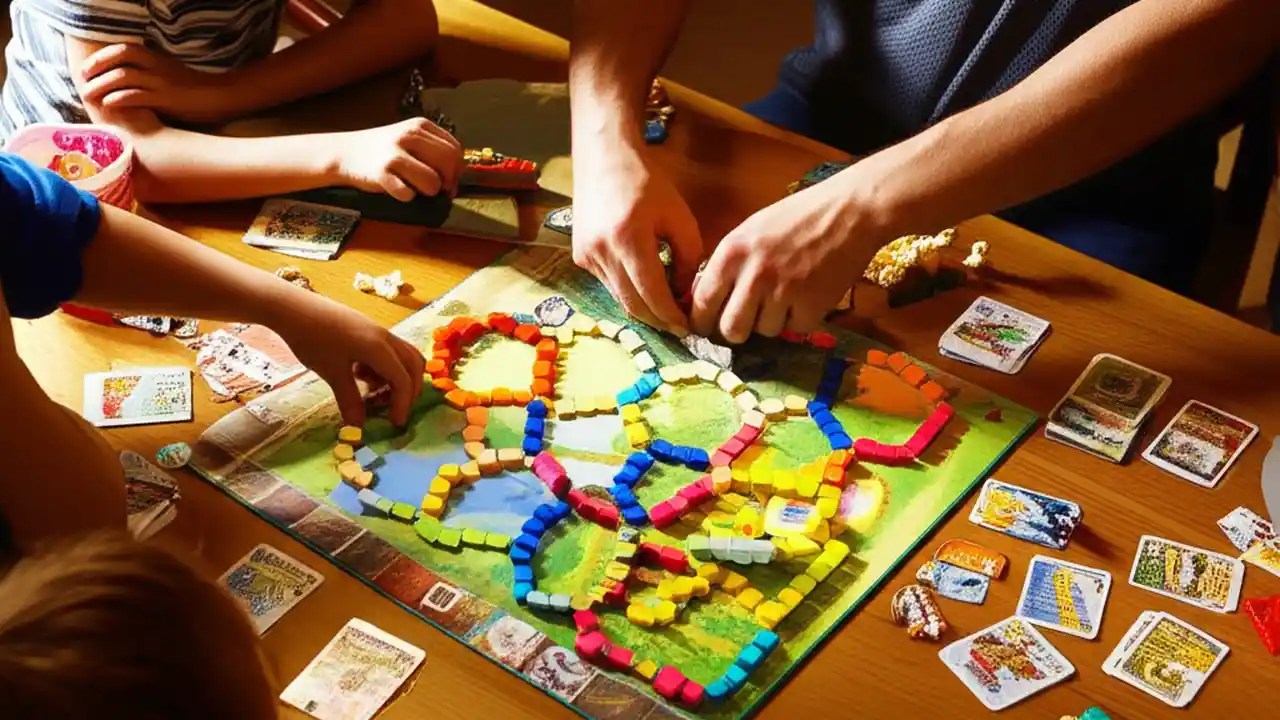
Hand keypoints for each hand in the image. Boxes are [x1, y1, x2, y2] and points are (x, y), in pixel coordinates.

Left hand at [79, 44, 239, 123]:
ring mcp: (161, 82)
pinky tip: (109, 103)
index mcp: (157, 58)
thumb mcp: (171, 73)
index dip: (101, 56)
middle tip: (83, 80)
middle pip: (118, 57)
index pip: (122, 49)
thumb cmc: (196, 89)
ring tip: (89, 94)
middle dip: (96, 67)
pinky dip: (119, 98)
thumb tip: (128, 79)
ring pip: (123, 76)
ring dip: (101, 84)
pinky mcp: (167, 99)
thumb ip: (151, 72)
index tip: (88, 68)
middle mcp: (156, 66)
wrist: (223, 96)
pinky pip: (137, 95)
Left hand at [272, 295, 424, 426]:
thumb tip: (358, 428)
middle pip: (414, 365)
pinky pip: (390, 351)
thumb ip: (349, 401)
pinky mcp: (369, 329)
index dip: (403, 404)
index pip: (403, 380)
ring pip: (405, 356)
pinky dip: (386, 367)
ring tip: (375, 391)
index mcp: (379, 348)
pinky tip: (361, 373)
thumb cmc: (312, 339)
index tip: (394, 424)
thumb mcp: (332, 373)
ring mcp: (379, 331)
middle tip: (393, 409)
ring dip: (399, 377)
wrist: (293, 308)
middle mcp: (386, 338)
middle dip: (409, 390)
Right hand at [334, 118, 462, 200]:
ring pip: (433, 182)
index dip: (457, 170)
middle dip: (448, 182)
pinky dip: (407, 197)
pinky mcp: (381, 174)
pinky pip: (408, 194)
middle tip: (439, 191)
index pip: (455, 149)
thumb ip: (433, 149)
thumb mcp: (409, 138)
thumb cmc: (382, 149)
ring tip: (416, 188)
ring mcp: (394, 154)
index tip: (450, 181)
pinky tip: (399, 190)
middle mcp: (408, 136)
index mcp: (419, 126)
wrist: (344, 152)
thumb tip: (457, 176)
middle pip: (449, 164)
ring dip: (429, 192)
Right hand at [571, 146, 701, 333]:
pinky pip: (609, 284)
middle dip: (658, 321)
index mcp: (628, 239)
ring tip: (667, 307)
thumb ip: (690, 258)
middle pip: (633, 306)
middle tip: (680, 326)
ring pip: (619, 298)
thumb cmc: (647, 182)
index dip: (671, 316)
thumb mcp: (679, 216)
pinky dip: (629, 290)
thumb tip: (685, 293)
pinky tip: (645, 284)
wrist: (604, 157)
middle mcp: (601, 253)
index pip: (652, 295)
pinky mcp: (580, 257)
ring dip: (644, 307)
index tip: (689, 326)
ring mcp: (586, 257)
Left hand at [692, 182, 875, 342]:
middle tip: (747, 320)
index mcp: (732, 253)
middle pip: (731, 330)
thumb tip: (706, 299)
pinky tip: (808, 295)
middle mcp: (753, 275)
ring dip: (772, 320)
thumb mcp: (751, 231)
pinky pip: (795, 329)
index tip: (705, 327)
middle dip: (737, 329)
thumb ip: (728, 264)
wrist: (850, 212)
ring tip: (786, 295)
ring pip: (764, 331)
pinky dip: (800, 318)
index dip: (701, 321)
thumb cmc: (798, 217)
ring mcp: (783, 293)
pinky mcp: (811, 307)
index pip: (702, 303)